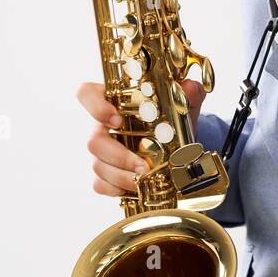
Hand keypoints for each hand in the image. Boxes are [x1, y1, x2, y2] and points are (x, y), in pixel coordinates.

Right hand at [76, 79, 207, 196]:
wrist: (176, 144)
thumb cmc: (170, 118)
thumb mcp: (182, 103)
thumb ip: (188, 92)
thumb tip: (190, 88)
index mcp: (114, 101)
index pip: (86, 94)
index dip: (95, 107)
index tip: (117, 120)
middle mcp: (103, 126)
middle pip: (93, 141)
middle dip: (119, 157)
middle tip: (142, 166)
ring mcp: (102, 150)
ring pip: (98, 166)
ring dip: (122, 177)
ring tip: (145, 179)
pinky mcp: (104, 172)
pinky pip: (100, 184)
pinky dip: (117, 188)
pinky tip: (135, 188)